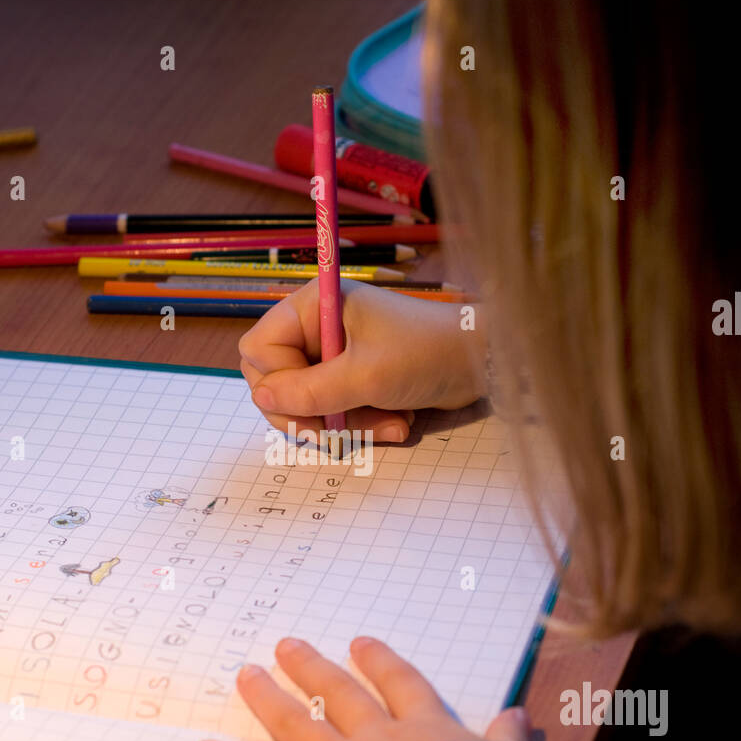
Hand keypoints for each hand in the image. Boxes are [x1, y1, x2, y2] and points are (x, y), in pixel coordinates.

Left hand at [196, 636, 531, 740]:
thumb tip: (518, 715)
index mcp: (434, 734)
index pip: (405, 687)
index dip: (382, 664)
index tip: (361, 643)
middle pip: (340, 696)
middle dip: (313, 669)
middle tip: (286, 645)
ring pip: (295, 724)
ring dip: (268, 698)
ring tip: (245, 674)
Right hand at [239, 279, 486, 443]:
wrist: (481, 363)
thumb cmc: (425, 355)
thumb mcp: (363, 377)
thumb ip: (309, 392)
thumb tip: (262, 398)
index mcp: (312, 308)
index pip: (260, 350)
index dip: (276, 385)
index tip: (308, 406)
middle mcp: (318, 327)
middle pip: (277, 381)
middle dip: (309, 413)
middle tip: (334, 432)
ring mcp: (336, 354)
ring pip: (308, 404)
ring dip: (345, 424)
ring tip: (387, 425)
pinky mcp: (355, 377)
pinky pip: (337, 410)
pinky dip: (363, 424)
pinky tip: (396, 423)